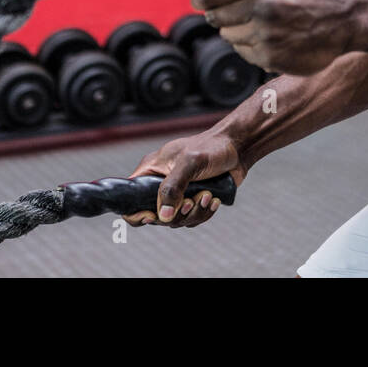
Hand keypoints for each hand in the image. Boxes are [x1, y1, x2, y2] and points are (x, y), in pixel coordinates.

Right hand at [122, 131, 246, 227]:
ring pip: (176, 220)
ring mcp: (178, 193)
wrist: (237, 148)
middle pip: (157, 215)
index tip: (152, 216)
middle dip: (176, 213)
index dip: (135, 213)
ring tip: (207, 196)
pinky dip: (204, 213)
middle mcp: (161, 184)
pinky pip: (193, 218)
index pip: (130, 198)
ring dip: (194, 213)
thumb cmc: (211, 147)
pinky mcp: (194, 199)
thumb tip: (163, 216)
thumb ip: (172, 188)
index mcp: (151, 170)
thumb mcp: (189, 163)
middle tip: (191, 200)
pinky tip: (214, 200)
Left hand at [191, 0, 360, 75]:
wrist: (344, 15)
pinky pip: (243, 53)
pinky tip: (274, 35)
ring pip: (227, 35)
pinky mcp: (272, 58)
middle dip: (223, 11)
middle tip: (244, 7)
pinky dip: (253, 46)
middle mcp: (262, 6)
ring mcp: (267, 35)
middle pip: (213, 16)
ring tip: (266, 20)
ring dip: (239, 29)